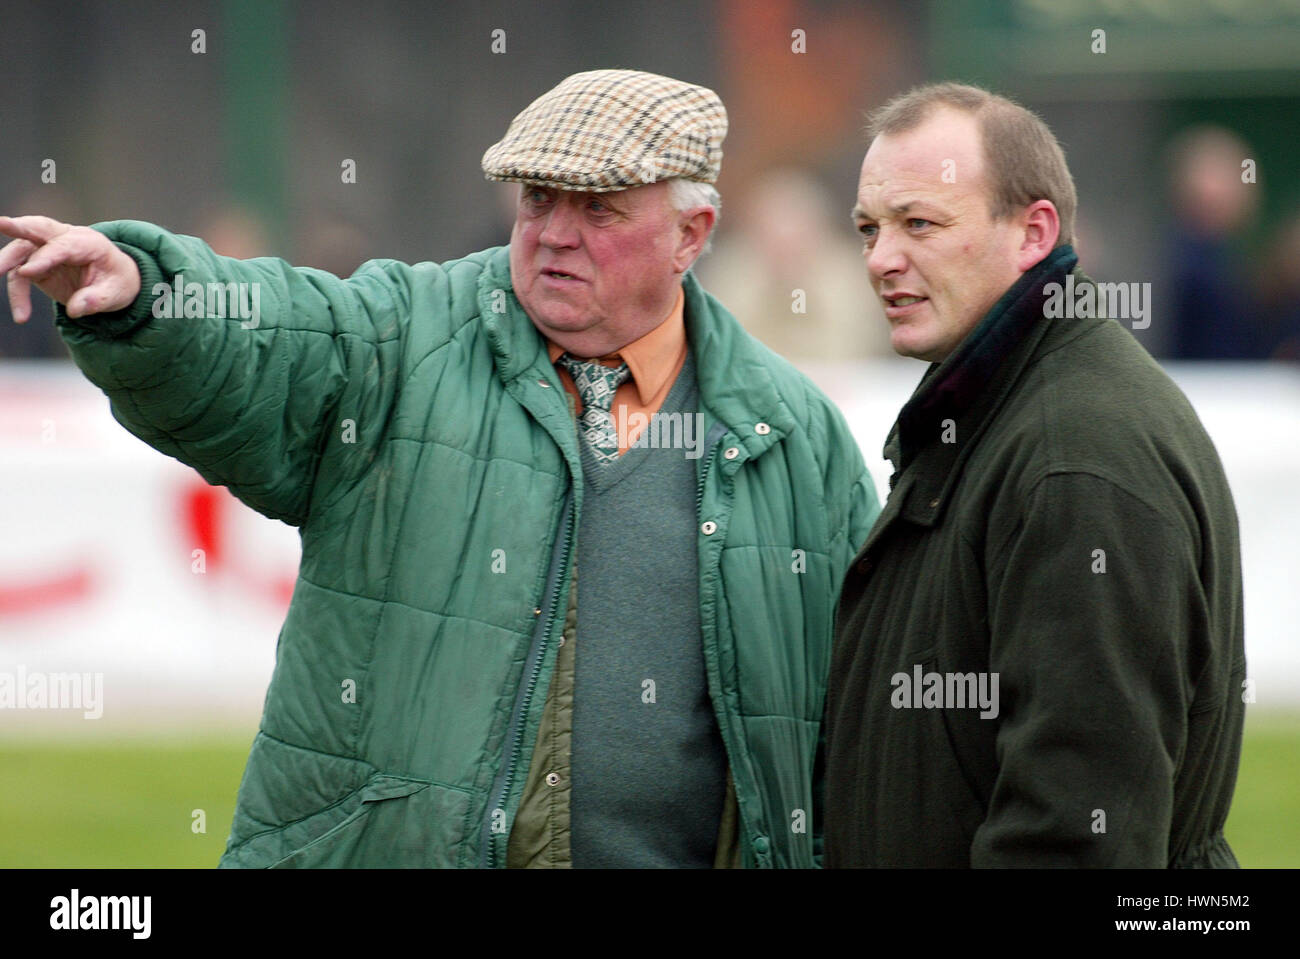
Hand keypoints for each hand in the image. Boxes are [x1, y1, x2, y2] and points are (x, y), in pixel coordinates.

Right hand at [0, 215, 141, 322]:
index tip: (27, 272)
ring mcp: (48, 248)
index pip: (63, 247)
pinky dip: (18, 295)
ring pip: (22, 250)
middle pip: (39, 228)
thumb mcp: (116, 293)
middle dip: (18, 227)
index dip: (45, 259)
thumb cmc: (116, 281)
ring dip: (5, 263)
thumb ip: (97, 300)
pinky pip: (21, 276)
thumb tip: (76, 311)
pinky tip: (22, 317)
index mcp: (89, 243)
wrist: (113, 279)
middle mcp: (66, 239)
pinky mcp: (37, 263)